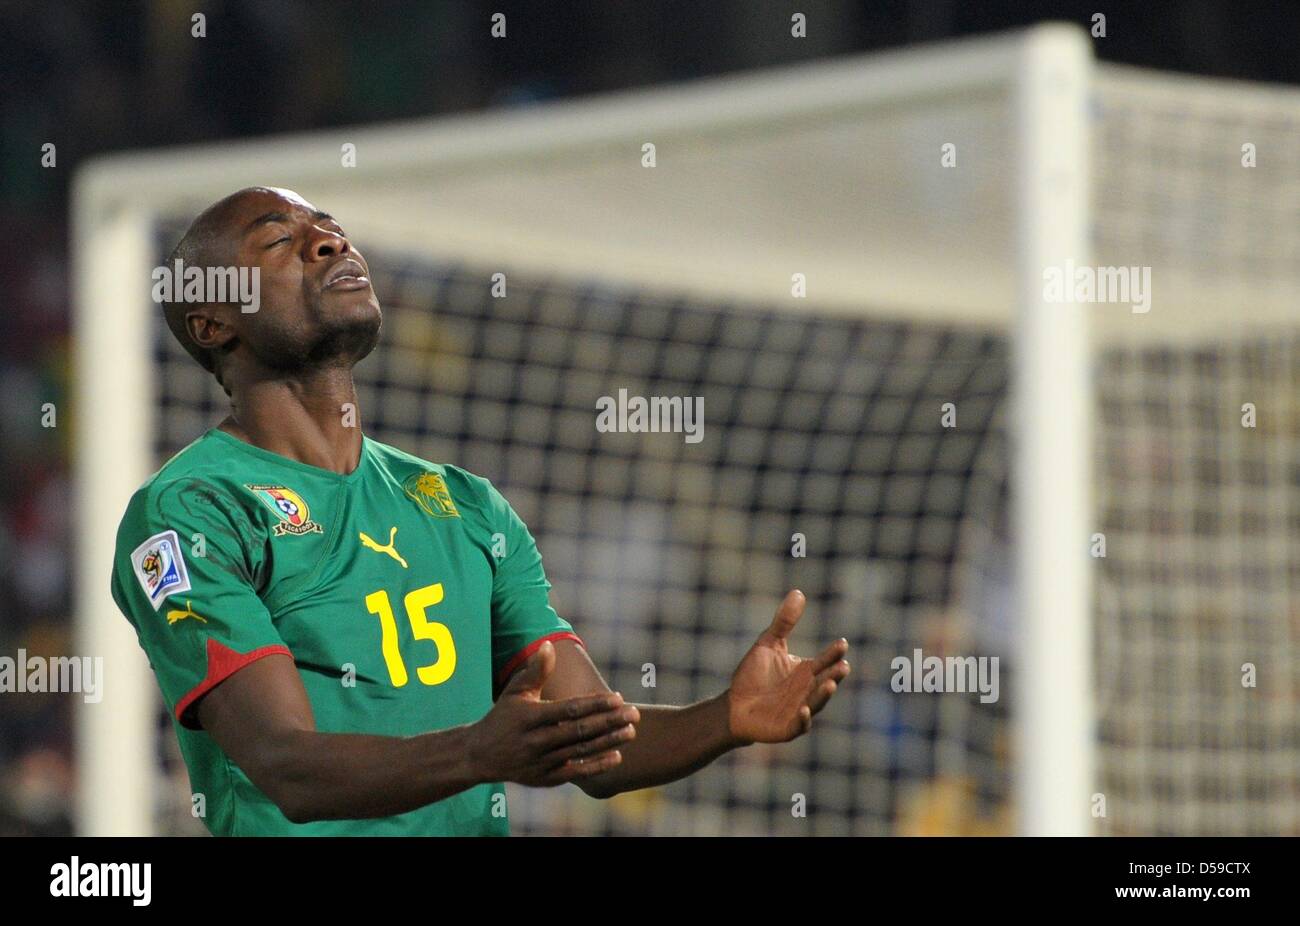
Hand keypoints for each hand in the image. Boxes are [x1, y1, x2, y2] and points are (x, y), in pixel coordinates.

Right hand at [466, 641, 639, 786]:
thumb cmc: (502, 717)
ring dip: (609, 742)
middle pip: (580, 731)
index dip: (594, 704)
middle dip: (609, 722)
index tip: (618, 698)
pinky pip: (576, 772)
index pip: (568, 710)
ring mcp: (541, 762)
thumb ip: (535, 670)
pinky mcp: (545, 779)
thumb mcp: (514, 692)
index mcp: (530, 717)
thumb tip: (548, 645)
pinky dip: (597, 766)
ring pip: (581, 751)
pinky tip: (617, 755)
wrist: (480, 756)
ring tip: (631, 731)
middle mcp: (536, 741)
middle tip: (634, 713)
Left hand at [726, 590, 849, 744]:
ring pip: (816, 703)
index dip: (834, 653)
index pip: (825, 661)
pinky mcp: (788, 727)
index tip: (842, 644)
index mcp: (807, 671)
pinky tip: (803, 710)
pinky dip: (803, 718)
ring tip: (831, 684)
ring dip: (823, 695)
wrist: (734, 705)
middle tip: (843, 666)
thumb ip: (784, 622)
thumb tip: (798, 592)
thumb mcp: (768, 644)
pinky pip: (799, 725)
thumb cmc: (754, 675)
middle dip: (835, 675)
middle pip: (826, 682)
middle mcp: (808, 691)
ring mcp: (800, 710)